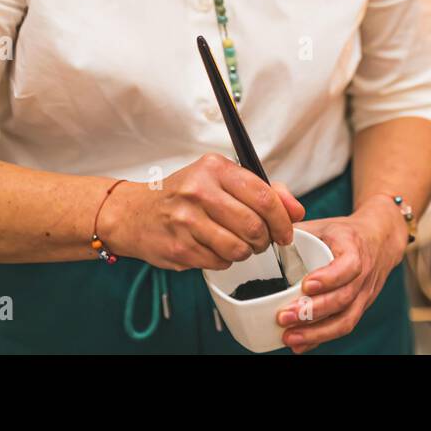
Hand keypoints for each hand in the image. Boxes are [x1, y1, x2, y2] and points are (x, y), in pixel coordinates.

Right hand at [101, 153, 305, 270]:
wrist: (133, 213)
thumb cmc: (184, 195)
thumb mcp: (221, 180)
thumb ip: (264, 191)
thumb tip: (296, 211)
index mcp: (215, 168)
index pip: (263, 195)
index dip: (282, 219)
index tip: (286, 231)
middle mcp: (199, 190)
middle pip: (254, 226)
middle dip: (264, 240)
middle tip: (260, 241)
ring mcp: (186, 220)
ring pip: (238, 249)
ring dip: (244, 253)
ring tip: (235, 244)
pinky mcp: (178, 247)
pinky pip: (218, 263)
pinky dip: (223, 261)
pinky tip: (212, 248)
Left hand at [273, 194, 408, 352]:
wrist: (380, 240)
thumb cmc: (346, 233)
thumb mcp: (325, 224)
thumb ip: (297, 230)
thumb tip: (263, 236)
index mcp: (354, 248)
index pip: (349, 266)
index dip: (329, 278)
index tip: (305, 285)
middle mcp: (363, 275)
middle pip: (344, 298)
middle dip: (313, 311)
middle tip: (284, 316)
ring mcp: (363, 295)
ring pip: (346, 320)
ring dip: (316, 332)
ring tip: (289, 336)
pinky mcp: (359, 309)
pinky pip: (343, 327)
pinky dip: (321, 339)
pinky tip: (299, 344)